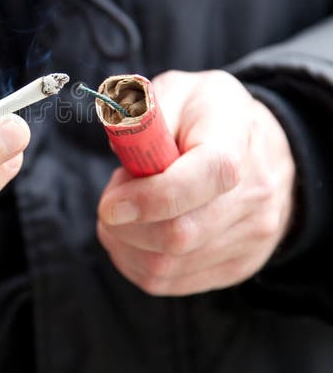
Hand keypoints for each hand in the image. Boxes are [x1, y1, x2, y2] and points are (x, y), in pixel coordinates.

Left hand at [97, 69, 295, 295]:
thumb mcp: (180, 89)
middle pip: (179, 235)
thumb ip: (143, 111)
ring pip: (168, 266)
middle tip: (110, 204)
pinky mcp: (238, 266)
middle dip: (125, 227)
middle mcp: (254, 196)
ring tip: (122, 216)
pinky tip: (133, 237)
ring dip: (125, 246)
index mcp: (236, 142)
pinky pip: (172, 283)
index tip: (109, 204)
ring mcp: (251, 237)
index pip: (200, 181)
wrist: (263, 149)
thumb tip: (119, 144)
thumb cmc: (209, 117)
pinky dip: (136, 264)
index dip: (147, 199)